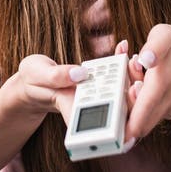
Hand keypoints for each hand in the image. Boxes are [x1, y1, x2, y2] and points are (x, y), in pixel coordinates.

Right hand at [14, 40, 128, 126]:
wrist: (35, 81)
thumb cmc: (32, 81)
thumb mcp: (36, 75)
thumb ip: (56, 75)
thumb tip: (80, 74)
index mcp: (76, 112)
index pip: (104, 124)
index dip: (123, 118)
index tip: (132, 95)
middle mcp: (92, 108)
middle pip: (121, 110)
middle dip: (135, 94)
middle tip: (138, 75)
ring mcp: (98, 97)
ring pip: (122, 93)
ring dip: (132, 76)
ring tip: (133, 57)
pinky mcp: (99, 85)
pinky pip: (116, 77)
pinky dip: (121, 63)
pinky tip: (122, 47)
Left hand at [124, 24, 170, 141]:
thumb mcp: (165, 35)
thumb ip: (154, 46)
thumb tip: (144, 59)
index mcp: (161, 87)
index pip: (139, 120)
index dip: (123, 124)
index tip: (112, 113)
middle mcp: (165, 104)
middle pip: (135, 121)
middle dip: (122, 102)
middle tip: (126, 73)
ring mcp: (167, 109)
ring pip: (140, 115)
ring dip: (130, 95)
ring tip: (135, 65)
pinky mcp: (167, 110)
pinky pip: (147, 110)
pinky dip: (137, 95)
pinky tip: (138, 71)